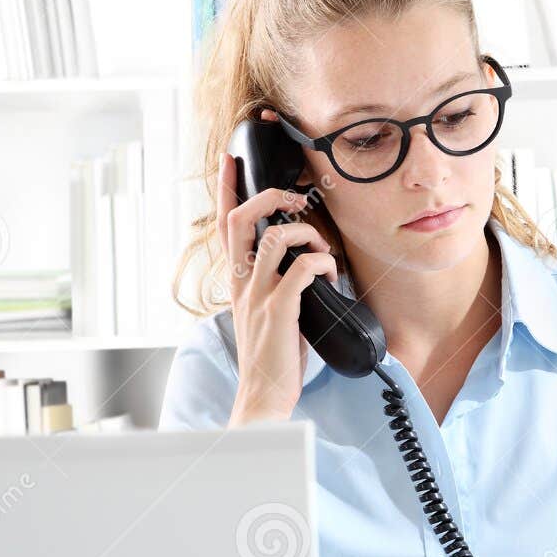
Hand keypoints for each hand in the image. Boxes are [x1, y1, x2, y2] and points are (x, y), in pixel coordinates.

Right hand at [217, 117, 338, 425]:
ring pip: (273, 240)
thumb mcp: (266, 313)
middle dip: (269, 197)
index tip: (233, 159)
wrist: (263, 397)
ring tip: (323, 249)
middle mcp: (241, 284)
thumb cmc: (272, 358)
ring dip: (306, 234)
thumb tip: (304, 262)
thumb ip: (275, 284)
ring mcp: (258, 297)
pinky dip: (322, 263)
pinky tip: (332, 274)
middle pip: (240, 220)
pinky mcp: (278, 312)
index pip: (224, 225)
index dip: (226, 188)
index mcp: (236, 281)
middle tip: (295, 198)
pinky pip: (301, 270)